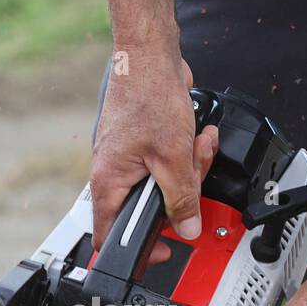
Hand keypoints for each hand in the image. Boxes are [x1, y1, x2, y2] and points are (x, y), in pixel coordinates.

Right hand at [91, 47, 218, 261]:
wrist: (149, 56)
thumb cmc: (148, 95)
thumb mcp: (174, 157)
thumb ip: (181, 198)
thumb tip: (187, 228)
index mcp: (109, 182)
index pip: (109, 235)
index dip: (136, 249)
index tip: (162, 249)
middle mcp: (114, 173)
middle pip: (150, 209)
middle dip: (180, 195)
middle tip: (192, 176)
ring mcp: (129, 160)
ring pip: (164, 185)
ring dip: (189, 169)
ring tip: (197, 145)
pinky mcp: (144, 145)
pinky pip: (168, 164)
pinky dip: (186, 153)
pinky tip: (195, 136)